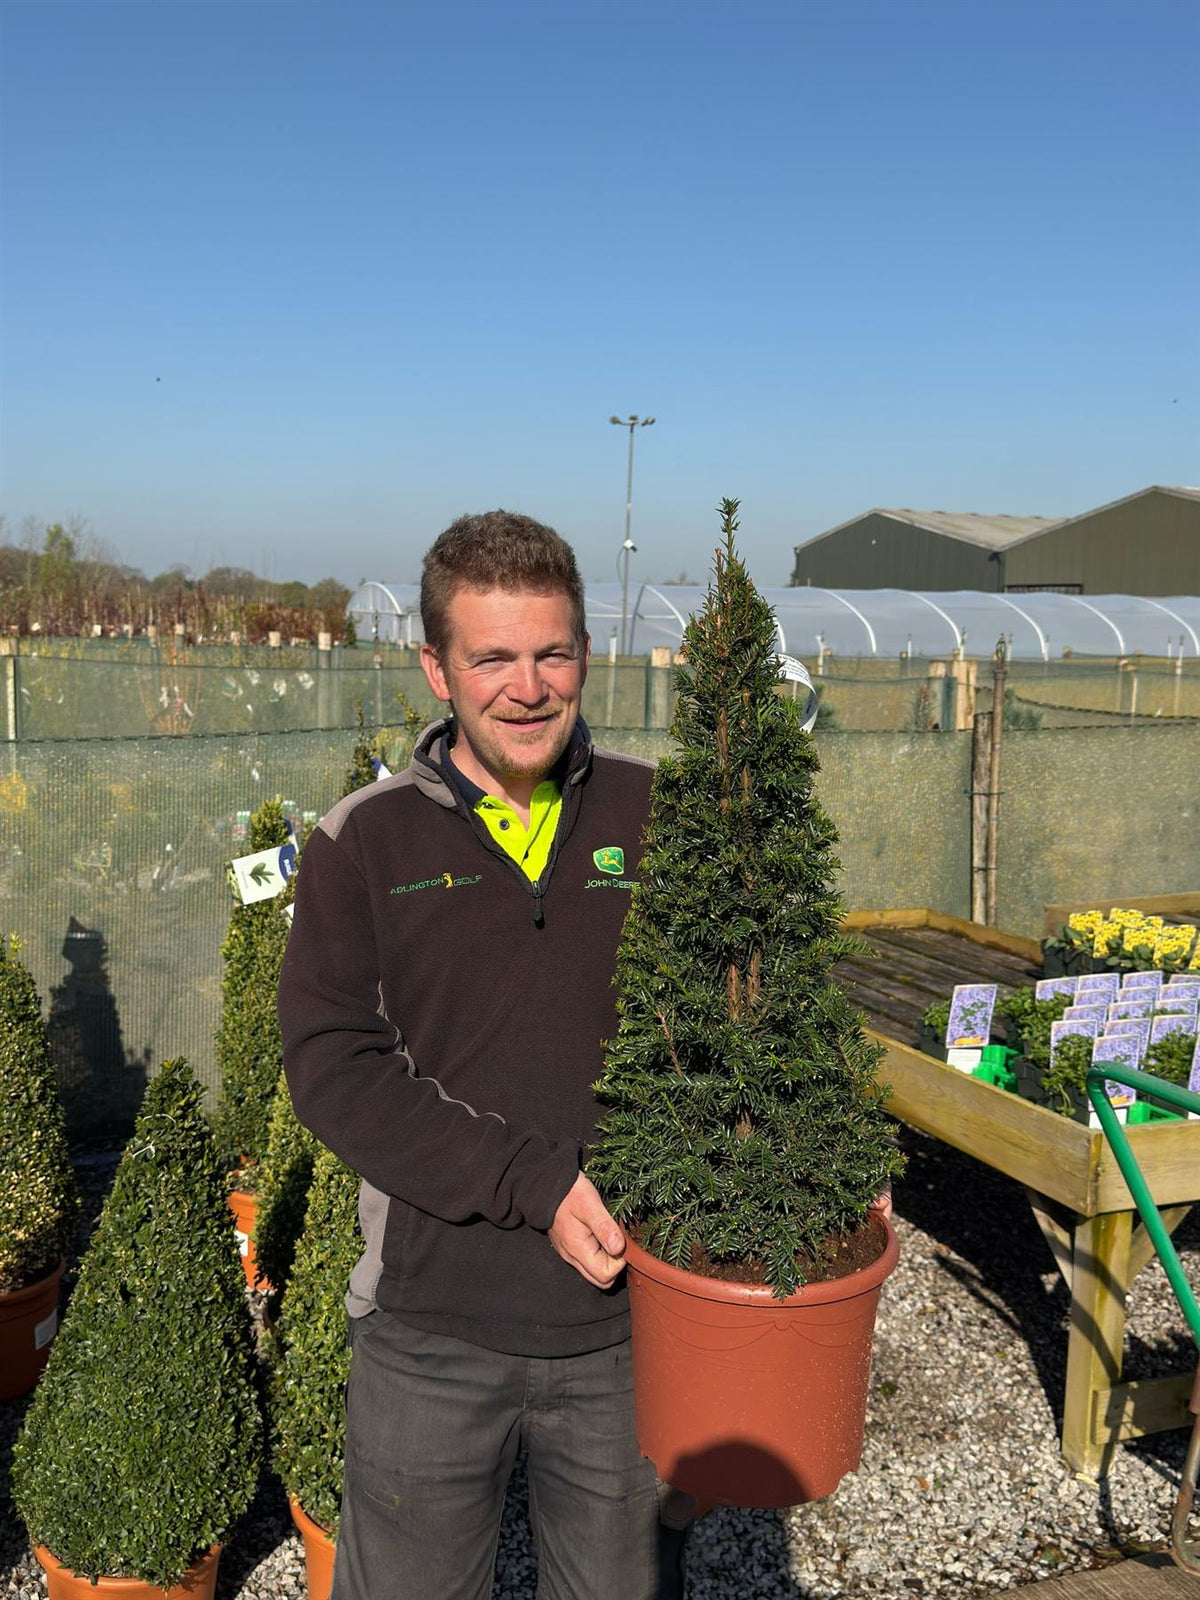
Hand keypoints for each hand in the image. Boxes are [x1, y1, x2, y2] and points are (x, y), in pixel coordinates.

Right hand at [548, 1173, 626, 1288]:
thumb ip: (604, 1228)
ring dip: (607, 1259)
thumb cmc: (569, 1192)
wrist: (545, 1183)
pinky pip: (587, 1261)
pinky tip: (600, 1234)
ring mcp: (568, 1253)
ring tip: (609, 1235)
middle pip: (600, 1280)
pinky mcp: (568, 1246)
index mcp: (577, 1250)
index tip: (621, 1239)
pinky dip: (598, 1254)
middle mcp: (571, 1257)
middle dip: (614, 1265)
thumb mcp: (590, 1205)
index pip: (606, 1276)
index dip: (620, 1261)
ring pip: (594, 1272)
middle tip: (616, 1239)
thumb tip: (618, 1249)